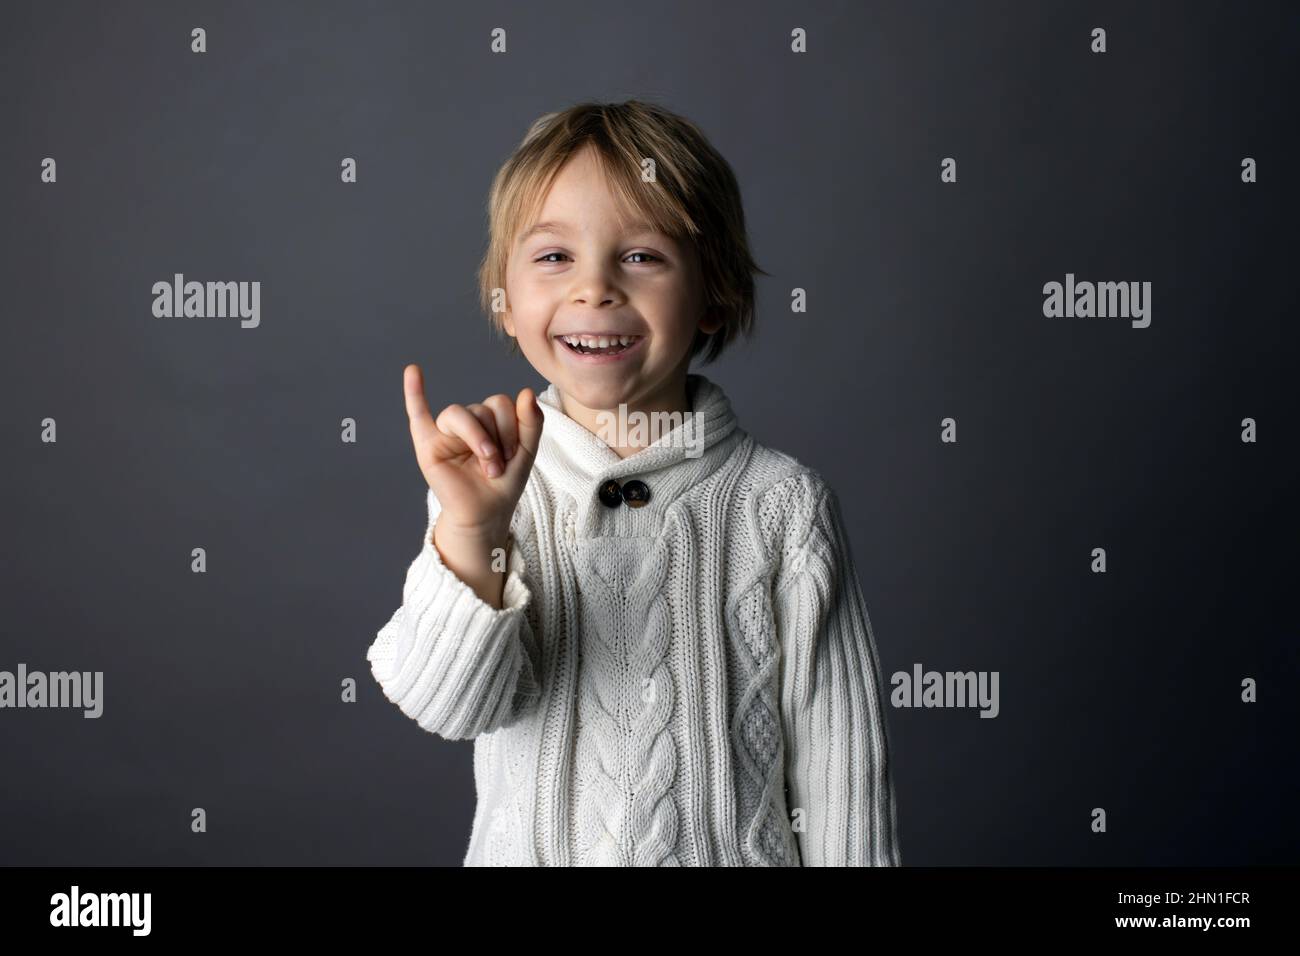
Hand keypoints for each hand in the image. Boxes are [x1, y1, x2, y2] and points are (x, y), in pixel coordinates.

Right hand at [403, 364, 543, 544]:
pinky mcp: (427, 445)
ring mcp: (446, 432)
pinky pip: (417, 414)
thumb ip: (531, 422)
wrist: (486, 514)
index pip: (500, 403)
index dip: (512, 425)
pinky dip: (413, 392)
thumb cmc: (504, 484)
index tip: (515, 455)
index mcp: (491, 420)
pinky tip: (413, 372)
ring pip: (457, 412)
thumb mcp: (526, 451)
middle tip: (498, 465)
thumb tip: (527, 391)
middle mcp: (468, 423)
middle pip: (481, 407)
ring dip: (477, 437)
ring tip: (487, 464)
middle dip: (496, 435)